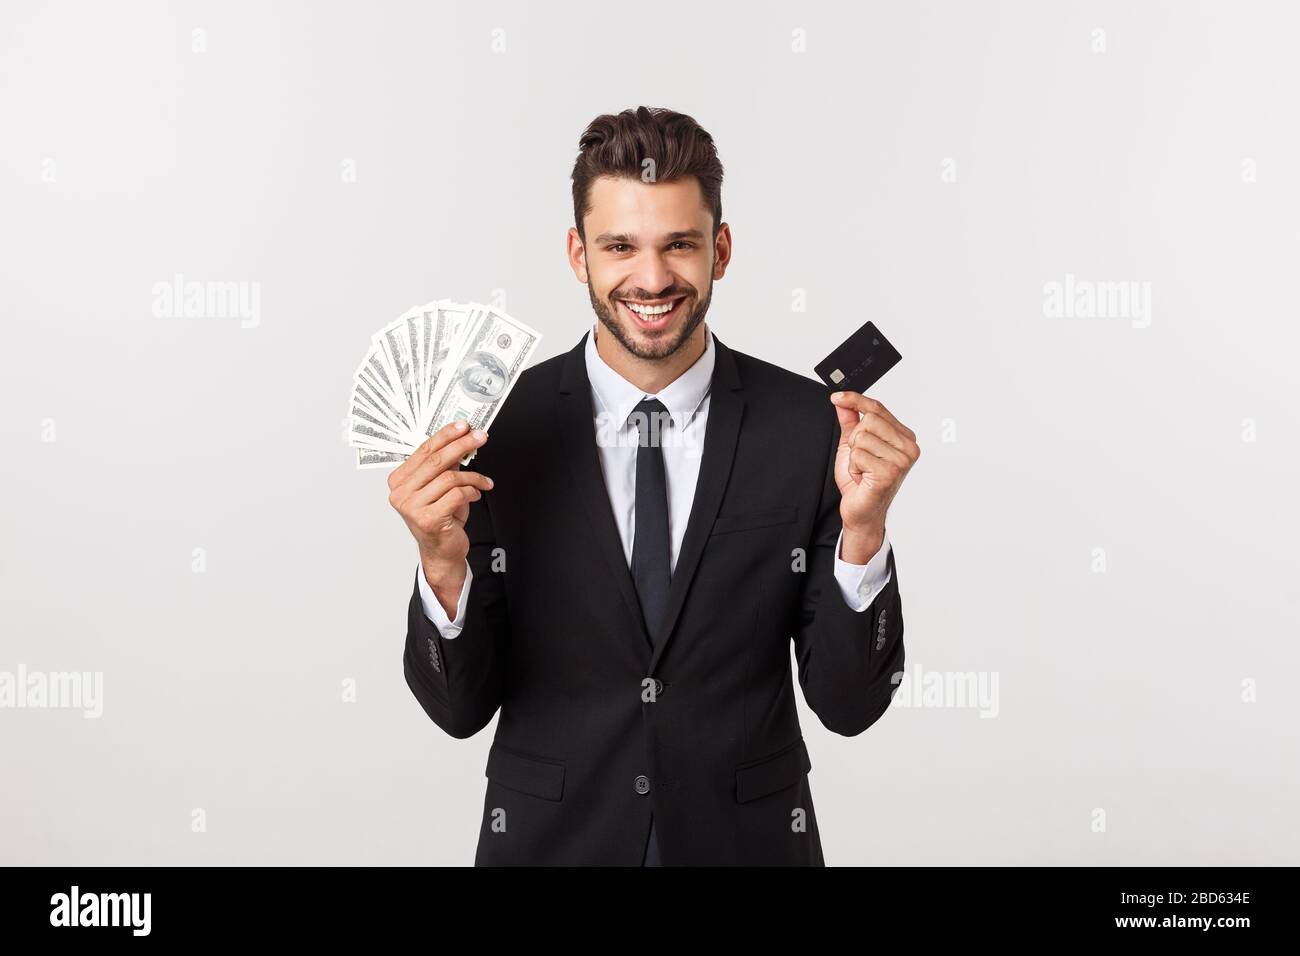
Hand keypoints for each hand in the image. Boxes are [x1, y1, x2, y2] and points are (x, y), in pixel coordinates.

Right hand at [387, 420, 492, 611]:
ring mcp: (411, 507)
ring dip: (473, 477)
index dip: (445, 435)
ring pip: (450, 478)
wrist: (441, 551)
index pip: (423, 450)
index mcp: (399, 480)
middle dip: (462, 446)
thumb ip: (445, 465)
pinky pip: (457, 494)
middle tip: (480, 437)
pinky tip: (476, 495)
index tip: (463, 426)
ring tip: (483, 482)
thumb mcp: (440, 487)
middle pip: (436, 460)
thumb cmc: (440, 518)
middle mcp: (401, 493)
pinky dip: (472, 492)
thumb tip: (460, 439)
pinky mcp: (428, 519)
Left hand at [829, 392, 918, 556]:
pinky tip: (862, 478)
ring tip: (862, 470)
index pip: (878, 408)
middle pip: (869, 420)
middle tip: (861, 459)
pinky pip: (859, 455)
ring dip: (854, 456)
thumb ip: (850, 421)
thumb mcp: (852, 445)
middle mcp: (908, 447)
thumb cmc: (860, 480)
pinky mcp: (890, 472)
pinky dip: (854, 467)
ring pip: (862, 437)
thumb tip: (842, 400)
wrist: (860, 510)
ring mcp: (902, 460)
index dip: (855, 400)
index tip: (837, 396)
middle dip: (855, 439)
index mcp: (904, 437)